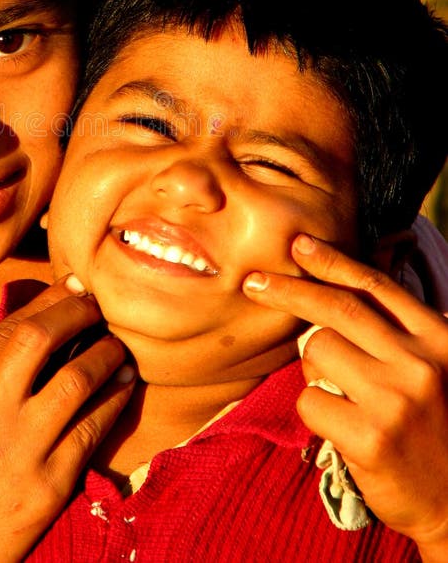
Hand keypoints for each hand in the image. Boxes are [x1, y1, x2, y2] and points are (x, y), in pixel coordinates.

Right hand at [0, 276, 134, 562]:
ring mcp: (23, 450)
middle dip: (78, 312)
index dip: (46, 299)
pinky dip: (114, 398)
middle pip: (44, 340)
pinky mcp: (50, 486)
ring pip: (78, 380)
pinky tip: (125, 382)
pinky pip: (92, 429)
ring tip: (118, 342)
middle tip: (97, 303)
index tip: (70, 286)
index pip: (10, 326)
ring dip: (105, 352)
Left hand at [242, 235, 447, 561]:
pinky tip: (343, 429)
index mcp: (439, 339)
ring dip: (314, 371)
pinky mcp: (371, 438)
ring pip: (316, 351)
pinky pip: (309, 400)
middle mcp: (420, 363)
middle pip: (336, 308)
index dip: (333, 262)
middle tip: (253, 282)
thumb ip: (396, 333)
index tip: (299, 245)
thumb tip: (334, 289)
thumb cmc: (436, 429)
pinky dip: (315, 411)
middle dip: (287, 289)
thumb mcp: (436, 368)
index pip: (376, 287)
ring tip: (344, 398)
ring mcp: (396, 400)